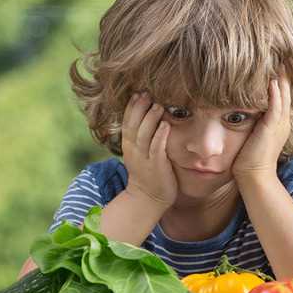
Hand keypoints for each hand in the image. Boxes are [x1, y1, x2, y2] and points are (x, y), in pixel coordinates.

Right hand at [121, 92, 177, 208]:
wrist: (148, 199)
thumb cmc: (147, 174)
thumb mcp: (139, 153)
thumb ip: (142, 136)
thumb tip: (150, 117)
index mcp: (129, 146)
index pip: (127, 122)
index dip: (131, 108)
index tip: (137, 93)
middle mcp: (134, 151)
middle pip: (133, 125)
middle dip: (139, 108)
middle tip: (146, 93)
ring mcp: (145, 159)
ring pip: (144, 135)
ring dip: (150, 119)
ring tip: (158, 105)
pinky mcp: (157, 166)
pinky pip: (157, 149)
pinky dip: (160, 136)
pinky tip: (166, 125)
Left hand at [232, 65, 291, 180]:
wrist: (253, 175)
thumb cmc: (248, 159)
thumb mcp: (252, 136)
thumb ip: (250, 122)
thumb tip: (238, 111)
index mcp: (278, 122)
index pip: (280, 95)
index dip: (278, 80)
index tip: (272, 63)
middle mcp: (282, 120)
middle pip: (285, 90)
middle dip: (282, 73)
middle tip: (279, 54)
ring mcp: (279, 123)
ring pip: (282, 94)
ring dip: (280, 77)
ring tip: (277, 59)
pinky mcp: (272, 126)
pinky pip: (276, 104)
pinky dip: (275, 90)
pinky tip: (273, 78)